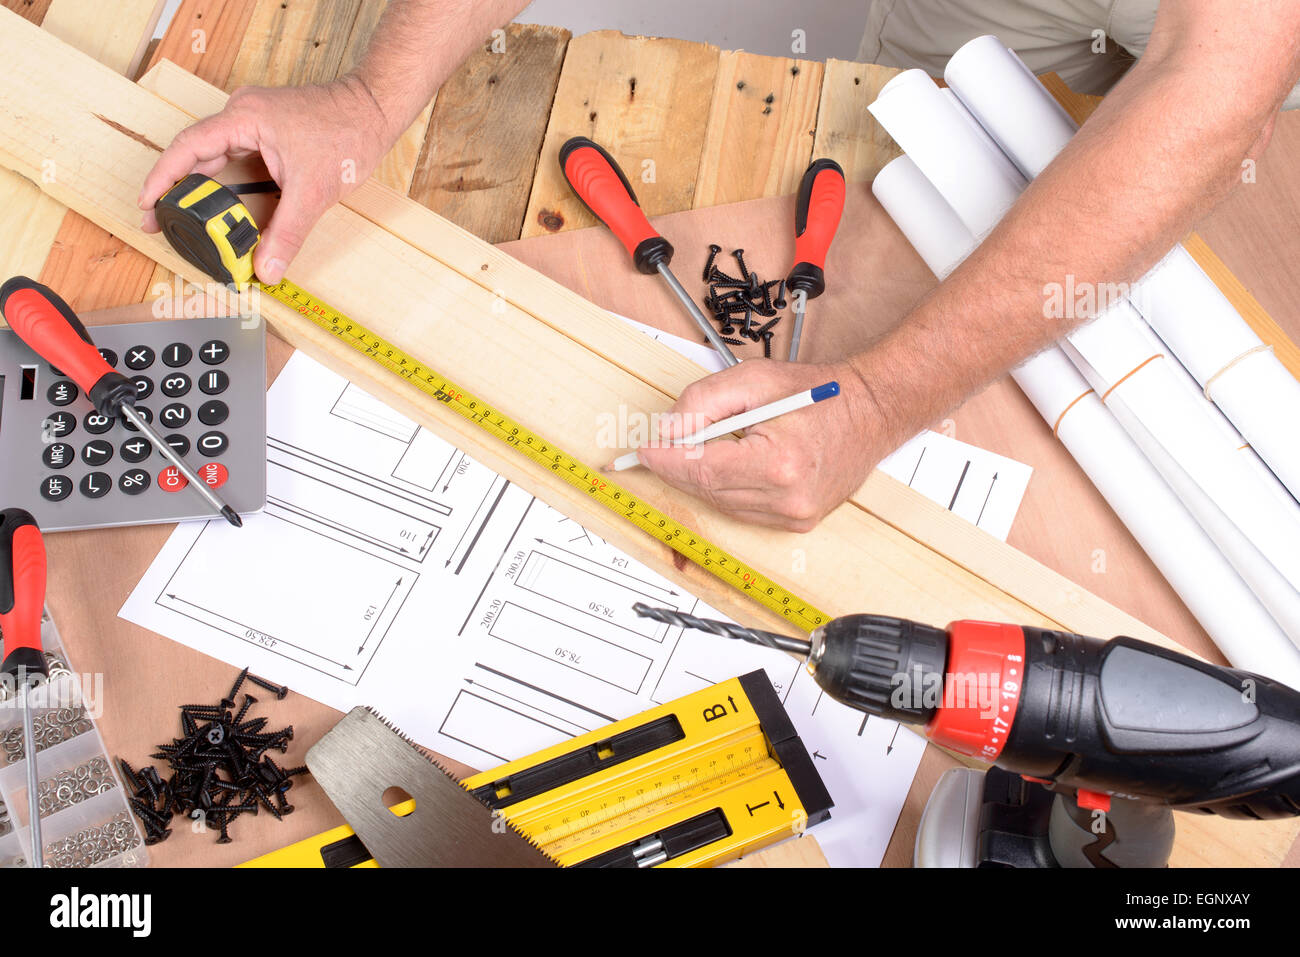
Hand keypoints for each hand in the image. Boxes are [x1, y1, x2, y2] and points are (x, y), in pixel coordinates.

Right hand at [138, 77, 391, 283]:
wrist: (375, 110)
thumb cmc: (349, 133)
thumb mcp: (314, 191)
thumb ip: (287, 232)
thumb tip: (266, 268)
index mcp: (244, 118)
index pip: (189, 147)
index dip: (163, 177)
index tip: (147, 204)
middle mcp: (242, 114)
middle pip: (195, 152)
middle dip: (175, 188)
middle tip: (158, 220)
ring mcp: (254, 121)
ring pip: (214, 155)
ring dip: (198, 185)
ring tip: (181, 217)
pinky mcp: (266, 131)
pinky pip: (233, 155)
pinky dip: (223, 180)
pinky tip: (218, 203)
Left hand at [633, 359, 890, 531]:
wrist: (870, 412)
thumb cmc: (818, 392)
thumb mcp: (753, 380)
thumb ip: (702, 402)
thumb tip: (667, 430)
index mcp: (777, 463)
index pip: (700, 470)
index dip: (665, 461)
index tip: (643, 451)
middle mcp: (787, 498)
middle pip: (707, 490)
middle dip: (677, 468)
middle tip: (658, 448)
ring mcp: (794, 516)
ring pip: (722, 503)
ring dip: (703, 479)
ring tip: (699, 449)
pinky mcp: (797, 522)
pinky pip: (743, 510)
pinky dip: (728, 489)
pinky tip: (732, 465)